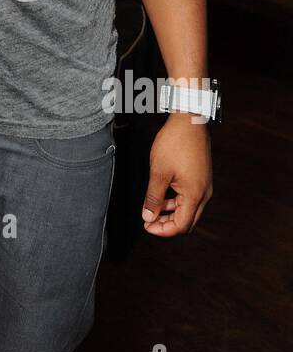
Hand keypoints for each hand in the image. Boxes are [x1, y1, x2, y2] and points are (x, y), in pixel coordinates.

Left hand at [142, 115, 212, 235]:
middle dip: (167, 225)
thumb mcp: (158, 172)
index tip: (146, 226)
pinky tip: (163, 197)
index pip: (180, 226)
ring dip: (171, 214)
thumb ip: (153, 197)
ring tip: (153, 209)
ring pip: (189, 210)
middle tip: (149, 220)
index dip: (162, 230)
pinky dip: (177, 202)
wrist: (189, 121)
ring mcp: (204, 186)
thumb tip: (148, 217)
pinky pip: (191, 198)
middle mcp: (204, 194)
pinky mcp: (202, 179)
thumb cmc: (175, 143)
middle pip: (186, 221)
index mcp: (195, 195)